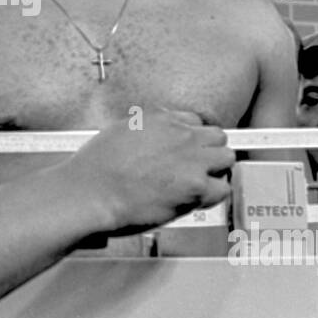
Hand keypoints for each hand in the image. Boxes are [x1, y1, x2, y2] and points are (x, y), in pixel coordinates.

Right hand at [64, 110, 233, 235]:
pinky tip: (197, 199)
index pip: (195, 121)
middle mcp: (181, 134)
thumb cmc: (96, 168)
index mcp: (162, 118)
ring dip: (215, 170)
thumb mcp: (120, 130)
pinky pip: (222, 188)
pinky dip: (212, 195)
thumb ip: (149, 130)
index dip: (192, 139)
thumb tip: (158, 137)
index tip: (188, 150)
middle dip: (209, 151)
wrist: (91, 193)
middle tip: (197, 167)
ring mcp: (191, 160)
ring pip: (226, 158)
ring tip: (199, 183)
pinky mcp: (195, 186)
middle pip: (217, 137)